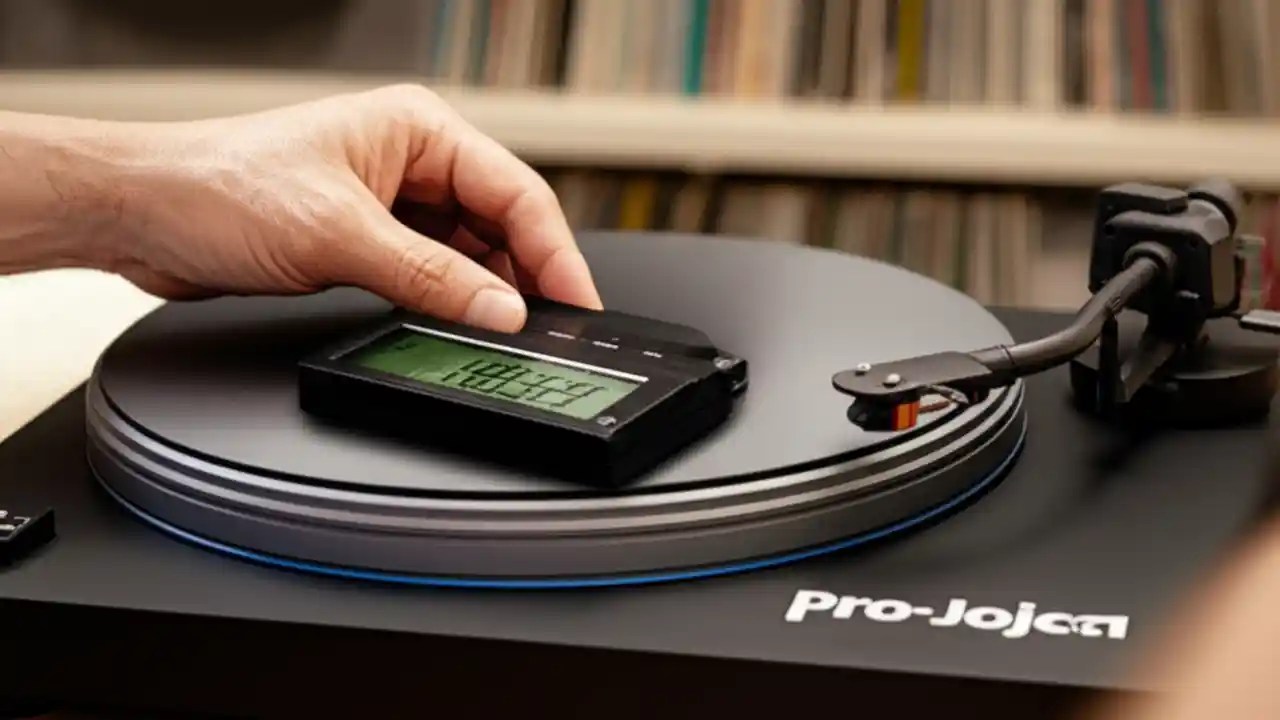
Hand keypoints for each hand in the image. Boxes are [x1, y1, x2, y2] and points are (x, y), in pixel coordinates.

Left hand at [86, 84, 601, 331]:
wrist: (143, 211)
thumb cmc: (219, 187)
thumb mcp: (340, 237)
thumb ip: (430, 279)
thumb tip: (501, 311)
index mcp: (418, 129)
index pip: (514, 192)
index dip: (554, 253)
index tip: (577, 304)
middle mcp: (411, 161)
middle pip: (501, 224)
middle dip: (527, 278)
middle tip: (552, 334)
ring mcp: (391, 202)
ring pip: (470, 254)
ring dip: (488, 294)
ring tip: (510, 338)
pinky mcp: (368, 240)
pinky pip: (433, 274)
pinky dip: (450, 303)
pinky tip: (462, 329)